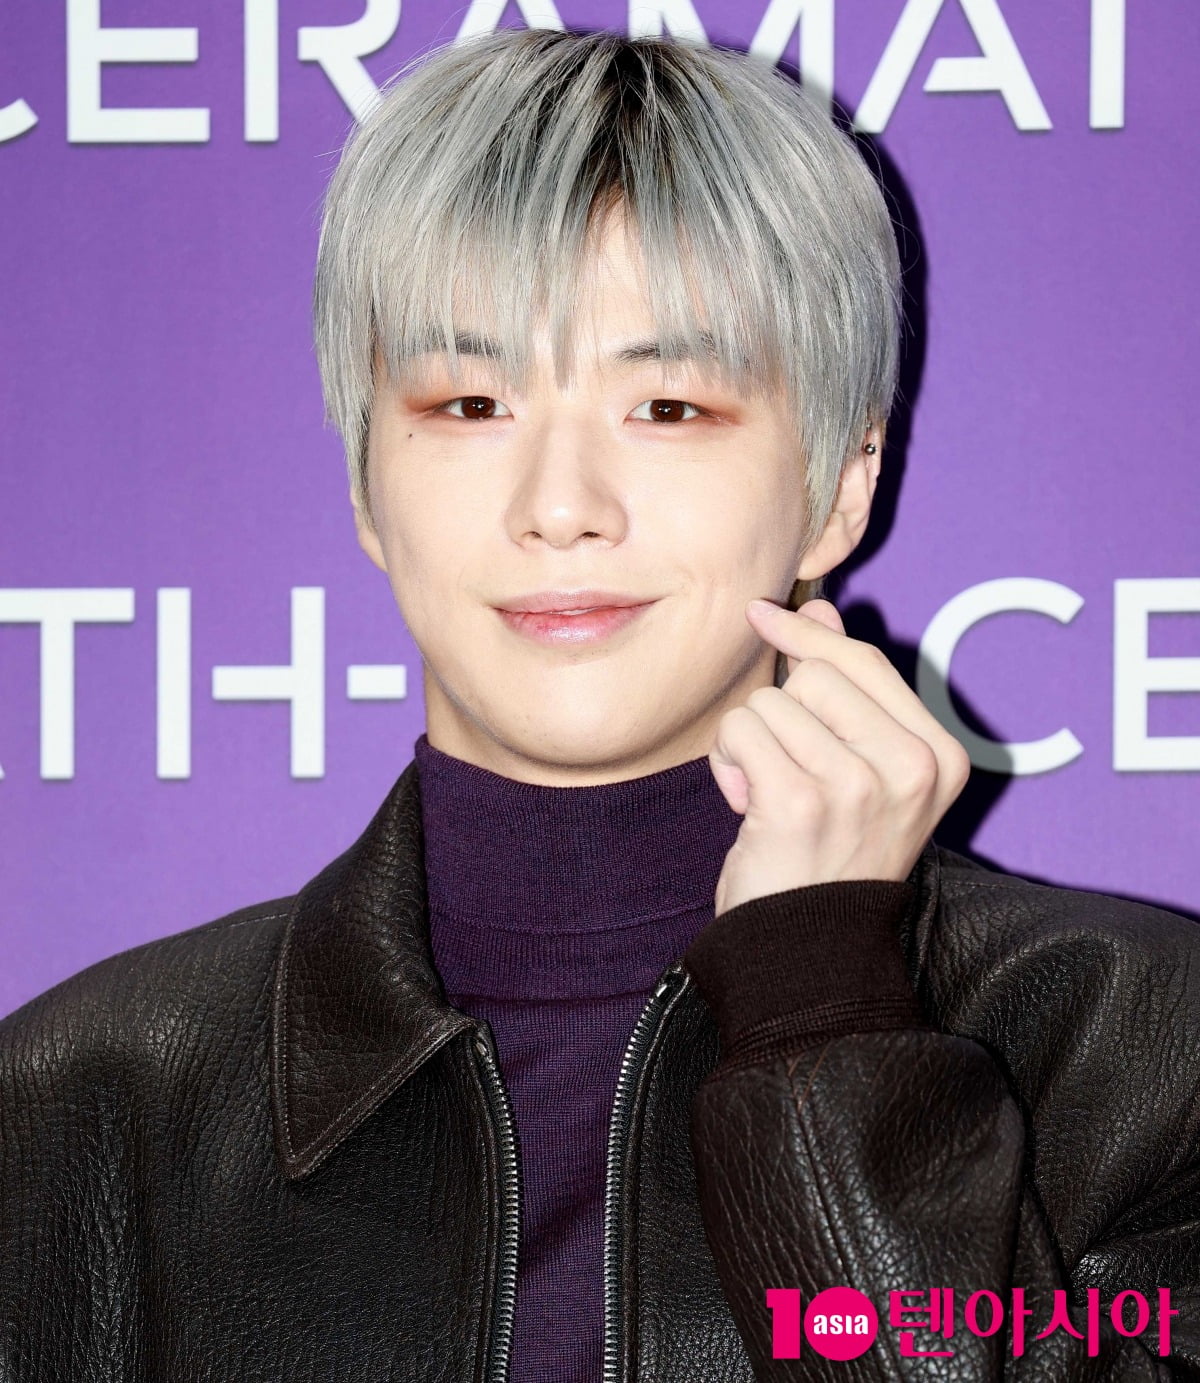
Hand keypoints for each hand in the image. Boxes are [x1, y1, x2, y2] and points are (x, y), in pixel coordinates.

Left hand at [709, 598, 970, 916]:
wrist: (808, 947)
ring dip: (751, 741)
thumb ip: (847, 688)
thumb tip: (820, 608)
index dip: (809, 634)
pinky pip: (741, 730)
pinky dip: (729, 761)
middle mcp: (911, 768)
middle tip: (787, 769)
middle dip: (781, 711)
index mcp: (939, 755)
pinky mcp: (801, 801)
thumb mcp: (859, 768)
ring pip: (770, 701)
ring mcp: (859, 784)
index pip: (865, 662)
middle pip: (814, 675)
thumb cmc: (828, 854)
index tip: (766, 615)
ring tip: (770, 793)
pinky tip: (747, 804)